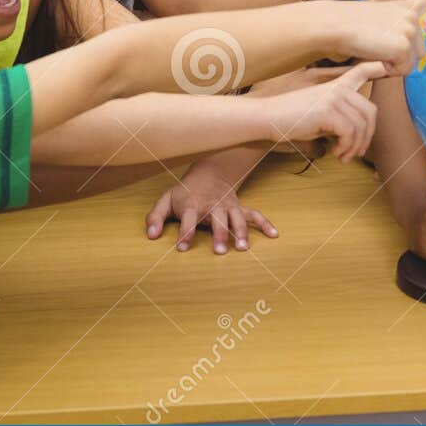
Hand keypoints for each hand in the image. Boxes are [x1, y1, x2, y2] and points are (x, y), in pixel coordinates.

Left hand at [146, 162, 276, 253]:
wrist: (208, 173)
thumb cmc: (184, 193)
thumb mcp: (166, 200)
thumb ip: (156, 217)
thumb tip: (151, 236)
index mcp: (192, 205)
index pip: (188, 219)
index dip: (185, 233)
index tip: (182, 248)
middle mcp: (212, 205)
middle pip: (217, 220)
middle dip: (219, 234)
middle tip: (219, 252)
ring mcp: (228, 206)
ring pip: (237, 219)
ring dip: (240, 232)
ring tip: (243, 248)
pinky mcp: (239, 207)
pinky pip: (255, 214)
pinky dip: (265, 223)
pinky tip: (274, 234)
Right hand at [266, 60, 382, 161]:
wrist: (268, 118)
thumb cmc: (292, 120)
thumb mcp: (320, 114)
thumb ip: (339, 118)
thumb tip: (357, 136)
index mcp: (335, 86)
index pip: (360, 71)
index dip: (375, 68)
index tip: (386, 67)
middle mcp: (337, 89)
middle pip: (370, 112)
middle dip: (367, 136)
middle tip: (356, 152)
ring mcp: (333, 97)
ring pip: (361, 126)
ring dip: (355, 147)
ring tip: (343, 156)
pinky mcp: (327, 111)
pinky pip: (350, 132)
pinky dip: (346, 147)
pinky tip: (336, 152)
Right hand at [334, 0, 425, 74]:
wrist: (337, 24)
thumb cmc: (350, 25)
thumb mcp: (378, 20)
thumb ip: (397, 28)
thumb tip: (412, 49)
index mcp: (403, 6)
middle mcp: (411, 16)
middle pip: (419, 49)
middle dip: (402, 58)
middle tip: (379, 51)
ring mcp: (409, 30)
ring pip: (411, 62)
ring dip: (393, 65)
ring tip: (374, 51)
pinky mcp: (404, 45)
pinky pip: (401, 70)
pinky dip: (387, 69)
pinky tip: (374, 55)